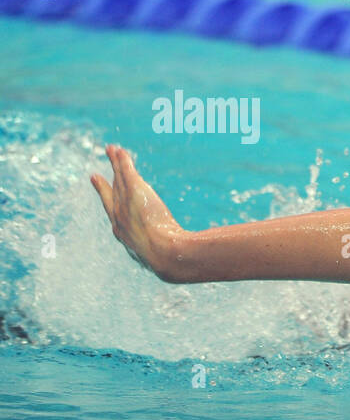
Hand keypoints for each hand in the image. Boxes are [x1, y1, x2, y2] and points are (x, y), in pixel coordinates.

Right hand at [90, 145, 187, 281]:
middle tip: (94, 176)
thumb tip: (185, 268)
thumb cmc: (169, 260)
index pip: (115, 216)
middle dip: (104, 184)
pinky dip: (122, 162)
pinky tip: (120, 151)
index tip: (104, 204)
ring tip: (112, 150)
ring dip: (116, 165)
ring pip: (119, 180)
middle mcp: (119, 218)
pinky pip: (126, 173)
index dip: (110, 208)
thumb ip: (168, 256)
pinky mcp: (133, 193)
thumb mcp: (164, 258)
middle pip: (113, 195)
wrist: (166, 255)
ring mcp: (125, 205)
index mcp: (123, 234)